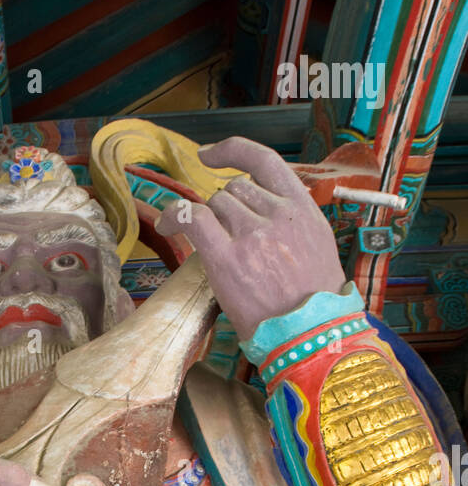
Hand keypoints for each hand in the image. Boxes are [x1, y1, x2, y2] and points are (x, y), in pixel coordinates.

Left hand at [156, 137, 345, 339]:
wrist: (311, 334)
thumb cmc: (313, 300)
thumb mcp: (317, 244)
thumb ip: (290, 219)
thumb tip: (259, 206)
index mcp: (301, 208)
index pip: (264, 160)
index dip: (232, 151)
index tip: (209, 156)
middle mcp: (277, 214)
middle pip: (233, 189)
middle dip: (225, 209)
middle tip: (230, 241)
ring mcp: (252, 235)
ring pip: (215, 205)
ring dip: (210, 222)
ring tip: (217, 251)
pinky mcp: (227, 259)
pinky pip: (192, 219)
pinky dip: (175, 217)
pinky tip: (167, 226)